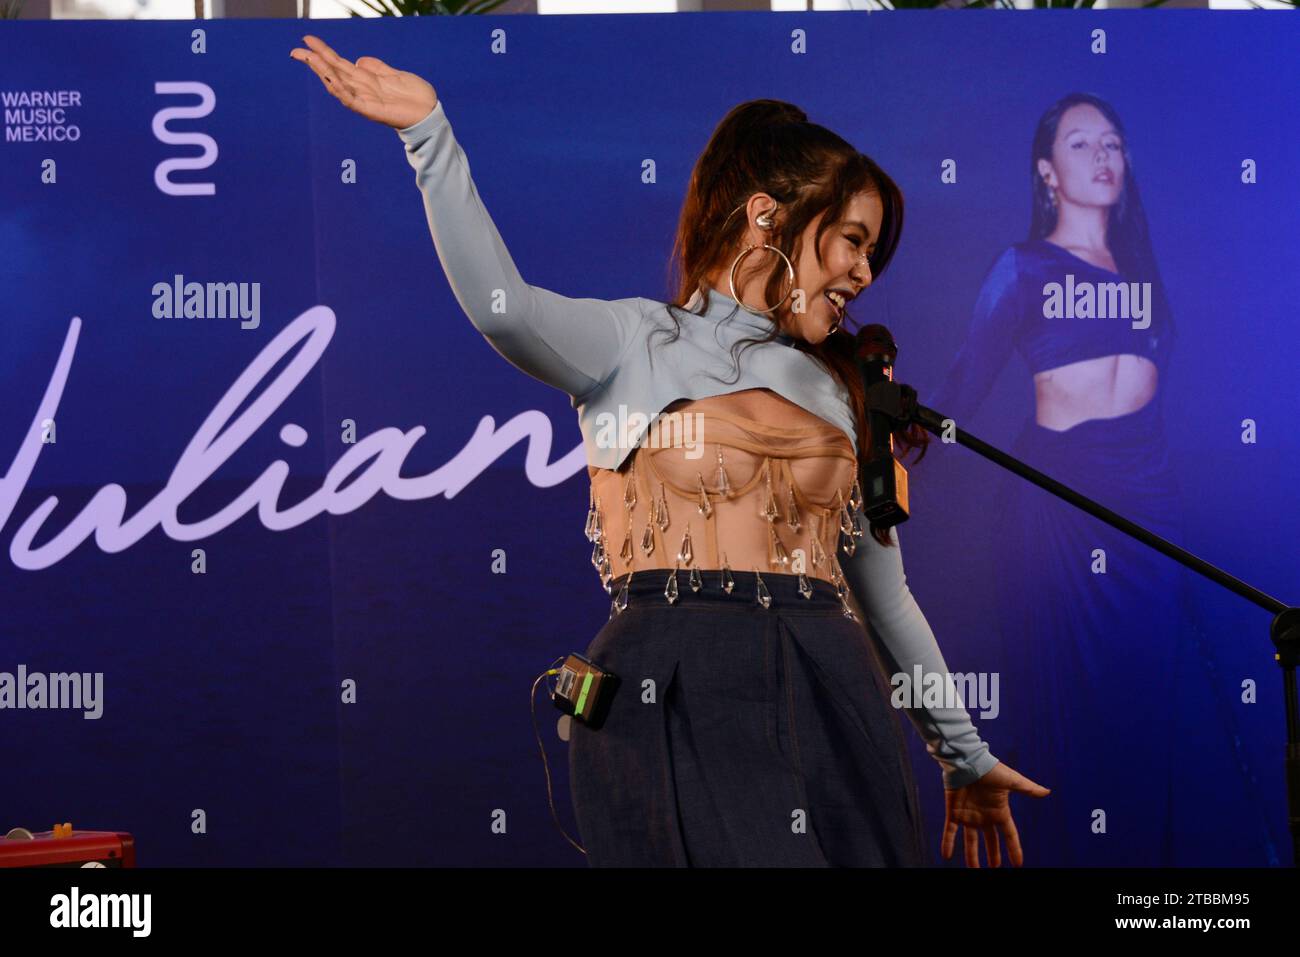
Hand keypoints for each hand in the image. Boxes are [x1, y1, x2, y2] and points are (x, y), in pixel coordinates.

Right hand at [289, 34, 437, 130]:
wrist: (430, 114)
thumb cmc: (416, 97)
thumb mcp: (395, 75)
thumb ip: (377, 68)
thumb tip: (358, 60)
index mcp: (367, 79)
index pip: (340, 63)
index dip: (324, 52)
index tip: (307, 39)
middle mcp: (362, 89)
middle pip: (333, 72)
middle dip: (315, 61)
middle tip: (295, 50)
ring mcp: (364, 100)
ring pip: (337, 85)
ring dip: (322, 72)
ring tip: (309, 59)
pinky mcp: (371, 111)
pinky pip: (351, 100)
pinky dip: (340, 90)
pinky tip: (329, 78)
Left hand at [941, 761, 1049, 866]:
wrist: (967, 760)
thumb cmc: (991, 769)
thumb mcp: (1012, 780)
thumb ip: (1028, 788)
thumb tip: (1047, 791)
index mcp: (999, 811)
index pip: (1009, 834)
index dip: (1014, 849)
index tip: (1018, 864)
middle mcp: (984, 816)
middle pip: (990, 841)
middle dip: (993, 854)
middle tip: (994, 868)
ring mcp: (968, 815)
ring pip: (970, 840)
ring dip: (971, 856)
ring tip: (974, 869)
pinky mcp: (954, 811)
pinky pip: (950, 831)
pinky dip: (948, 842)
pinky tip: (946, 855)